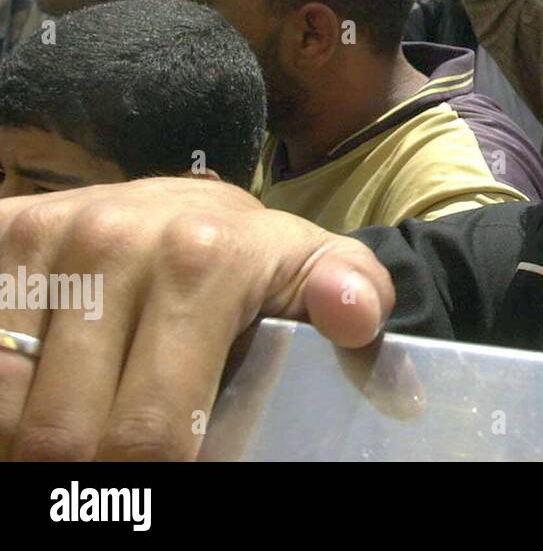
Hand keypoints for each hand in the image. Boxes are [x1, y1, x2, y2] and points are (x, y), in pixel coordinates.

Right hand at [0, 177, 392, 458]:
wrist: (179, 201)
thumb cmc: (247, 258)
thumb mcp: (308, 270)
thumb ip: (352, 291)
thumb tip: (357, 319)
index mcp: (199, 261)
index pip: (149, 430)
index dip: (148, 485)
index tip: (158, 490)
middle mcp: (110, 243)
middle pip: (61, 435)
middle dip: (86, 480)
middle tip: (111, 484)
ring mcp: (41, 241)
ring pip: (4, 406)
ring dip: (28, 445)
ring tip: (75, 446)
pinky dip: (1, 403)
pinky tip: (33, 405)